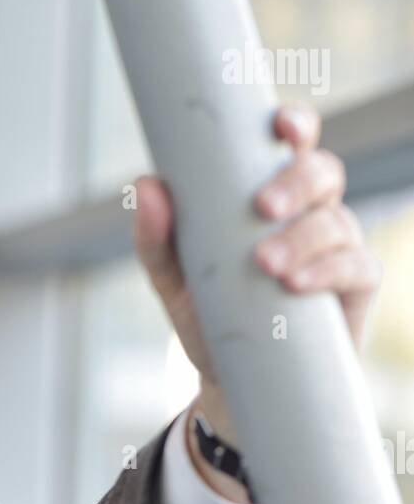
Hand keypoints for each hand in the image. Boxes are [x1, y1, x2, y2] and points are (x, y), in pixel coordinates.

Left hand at [133, 101, 381, 495]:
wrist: (231, 380)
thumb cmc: (208, 315)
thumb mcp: (171, 280)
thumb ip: (155, 238)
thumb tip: (146, 184)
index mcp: (270, 193)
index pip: (292, 143)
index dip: (294, 123)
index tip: (279, 123)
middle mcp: (310, 212)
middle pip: (323, 171)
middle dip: (296, 182)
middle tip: (261, 207)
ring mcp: (338, 247)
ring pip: (336, 221)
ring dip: (302, 238)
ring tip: (266, 266)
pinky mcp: (354, 287)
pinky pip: (355, 266)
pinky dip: (328, 271)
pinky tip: (297, 285)